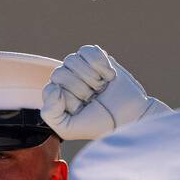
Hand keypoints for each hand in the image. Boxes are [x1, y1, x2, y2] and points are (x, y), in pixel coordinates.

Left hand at [41, 44, 169, 139]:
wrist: (129, 115)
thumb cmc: (98, 124)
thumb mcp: (69, 129)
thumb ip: (50, 115)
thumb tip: (53, 86)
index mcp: (56, 97)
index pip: (51, 89)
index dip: (69, 99)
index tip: (82, 108)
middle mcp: (65, 80)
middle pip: (60, 73)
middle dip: (80, 88)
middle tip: (93, 98)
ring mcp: (79, 67)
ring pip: (71, 59)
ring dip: (90, 77)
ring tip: (101, 87)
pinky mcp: (95, 57)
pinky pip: (87, 50)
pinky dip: (99, 64)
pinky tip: (108, 75)